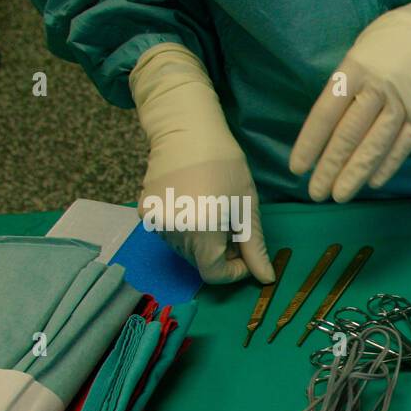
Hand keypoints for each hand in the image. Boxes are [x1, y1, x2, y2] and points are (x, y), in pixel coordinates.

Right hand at [130, 43, 273, 284]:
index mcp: (202, 231)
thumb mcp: (247, 208)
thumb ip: (254, 247)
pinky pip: (170, 233)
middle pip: (199, 263)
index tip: (245, 256)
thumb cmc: (226, 166)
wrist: (187, 131)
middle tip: (234, 229)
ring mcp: (155, 221)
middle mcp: (173, 230)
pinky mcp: (144, 211)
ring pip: (184, 250)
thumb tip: (266, 279)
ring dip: (203, 243)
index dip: (233, 271)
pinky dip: (186, 230)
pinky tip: (196, 206)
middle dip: (220, 255)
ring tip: (216, 214)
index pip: (214, 274)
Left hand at [289, 0, 410, 201]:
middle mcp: (376, 89)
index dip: (310, 143)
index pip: (325, 114)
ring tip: (340, 195)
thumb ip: (349, 77)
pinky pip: (403, 145)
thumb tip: (334, 111)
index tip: (297, 167)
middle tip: (316, 193)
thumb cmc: (399, 33)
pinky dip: (387, 164)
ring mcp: (402, 104)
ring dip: (355, 174)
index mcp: (355, 69)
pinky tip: (373, 182)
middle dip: (329, 167)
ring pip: (374, 146)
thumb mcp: (363, 46)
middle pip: (347, 136)